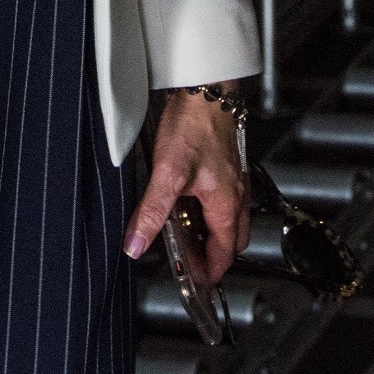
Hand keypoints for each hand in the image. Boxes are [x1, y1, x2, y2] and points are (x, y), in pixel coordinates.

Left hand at [124, 86, 250, 283]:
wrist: (206, 89)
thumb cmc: (194, 125)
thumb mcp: (167, 172)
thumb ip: (151, 212)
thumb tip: (136, 245)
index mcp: (226, 204)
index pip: (224, 254)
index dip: (209, 273)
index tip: (195, 284)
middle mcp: (237, 195)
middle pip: (233, 240)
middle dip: (213, 256)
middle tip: (189, 262)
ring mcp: (235, 180)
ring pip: (230, 220)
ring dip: (211, 233)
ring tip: (184, 234)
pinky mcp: (229, 166)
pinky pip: (225, 200)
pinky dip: (210, 211)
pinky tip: (188, 202)